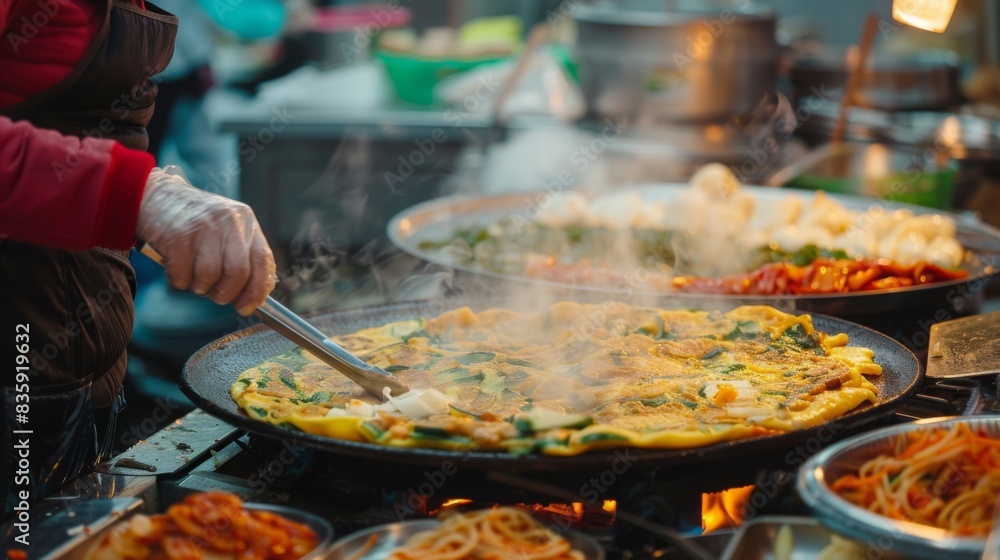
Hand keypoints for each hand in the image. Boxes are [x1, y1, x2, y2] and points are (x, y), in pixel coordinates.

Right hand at [135, 168, 275, 314]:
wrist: (157, 196)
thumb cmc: (195, 221)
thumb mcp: (227, 229)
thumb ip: (243, 254)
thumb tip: (254, 295)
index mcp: (246, 221)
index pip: (263, 261)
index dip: (257, 290)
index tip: (247, 306)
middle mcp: (229, 221)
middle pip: (238, 272)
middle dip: (226, 293)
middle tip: (215, 294)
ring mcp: (204, 226)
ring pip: (210, 275)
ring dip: (200, 287)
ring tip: (193, 278)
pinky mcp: (178, 234)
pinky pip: (183, 274)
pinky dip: (180, 281)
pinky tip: (177, 271)